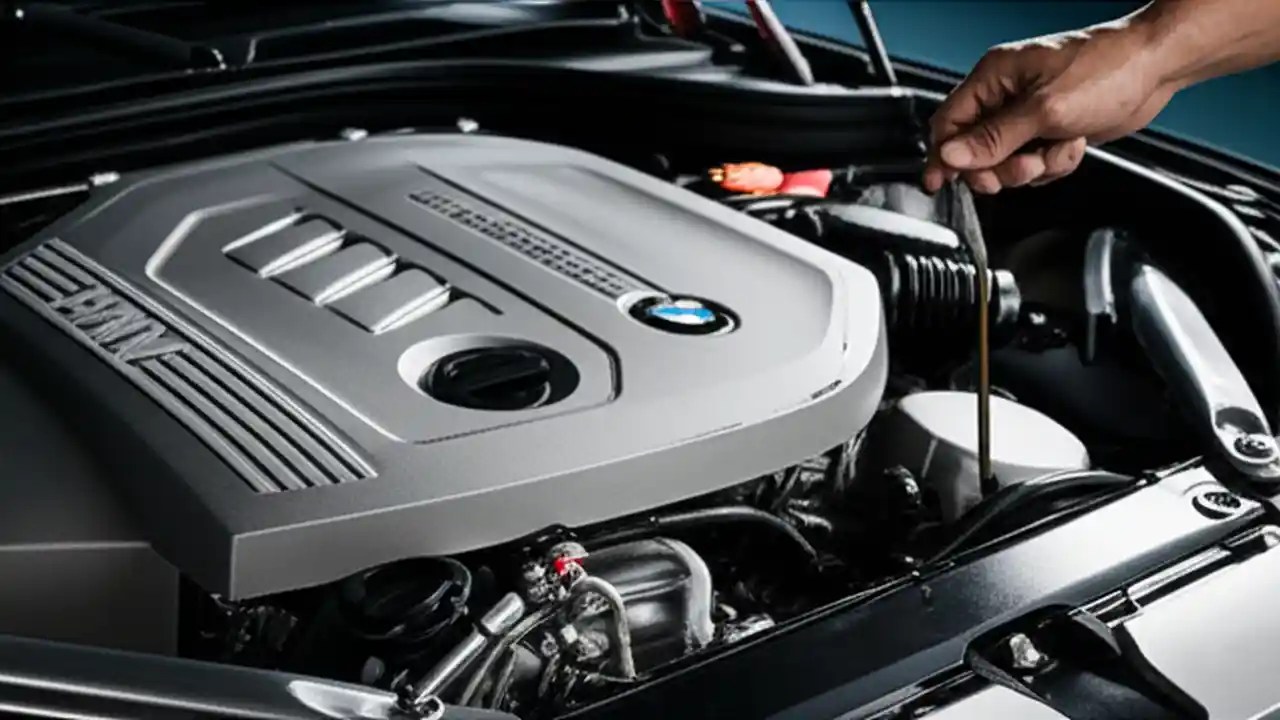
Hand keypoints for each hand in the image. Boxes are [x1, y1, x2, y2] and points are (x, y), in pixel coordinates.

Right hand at [923, 15, 1175, 193]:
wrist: (1156, 67)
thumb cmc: (1107, 69)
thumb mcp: (1044, 110)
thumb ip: (994, 138)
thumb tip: (951, 156)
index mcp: (994, 77)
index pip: (948, 123)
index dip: (942, 156)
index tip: (939, 183)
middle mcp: (1006, 95)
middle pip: (974, 150)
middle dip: (997, 167)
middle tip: (1020, 168)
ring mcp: (1028, 114)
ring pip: (1006, 162)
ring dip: (1031, 168)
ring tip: (1054, 151)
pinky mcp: (1050, 129)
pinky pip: (1035, 163)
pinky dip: (1053, 164)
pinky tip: (1071, 145)